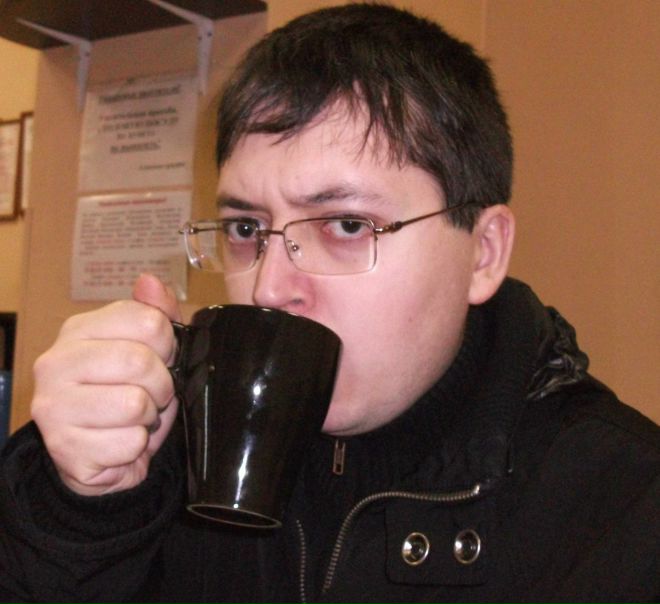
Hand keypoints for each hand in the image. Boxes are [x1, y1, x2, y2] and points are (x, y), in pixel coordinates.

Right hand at [31, 274, 181, 495]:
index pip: (147, 320)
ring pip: (135, 404)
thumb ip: (155, 314)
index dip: (168, 344)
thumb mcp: (147, 350)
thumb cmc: (125, 394)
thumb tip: (151, 282)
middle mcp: (56, 362)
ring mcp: (53, 406)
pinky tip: (119, 442)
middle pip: (141, 362)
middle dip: (161, 385)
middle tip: (152, 395)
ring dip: (147, 418)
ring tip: (134, 418)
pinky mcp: (63, 447)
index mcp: (78, 330)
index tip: (161, 358)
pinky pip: (128, 443)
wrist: (97, 455)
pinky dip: (135, 447)